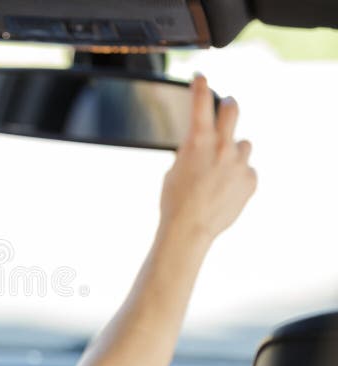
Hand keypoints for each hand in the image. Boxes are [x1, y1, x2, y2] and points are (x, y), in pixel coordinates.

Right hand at [159, 74, 256, 242]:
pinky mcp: (251, 180)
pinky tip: (225, 189)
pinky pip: (247, 170)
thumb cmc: (175, 200)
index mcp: (198, 141)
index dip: (200, 86)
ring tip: (221, 169)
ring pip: (243, 145)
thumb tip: (201, 145)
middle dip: (228, 106)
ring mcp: (239, 163)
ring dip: (234, 150)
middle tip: (227, 104)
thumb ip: (191, 151)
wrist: (189, 228)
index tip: (201, 77)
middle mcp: (222, 147)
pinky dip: (238, 176)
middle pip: (232, 111)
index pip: (201, 103)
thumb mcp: (175, 168)